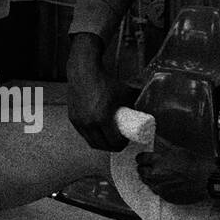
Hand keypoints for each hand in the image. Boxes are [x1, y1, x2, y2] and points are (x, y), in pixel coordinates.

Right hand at [67, 36, 126, 150]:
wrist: (84, 72)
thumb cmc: (105, 81)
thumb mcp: (125, 92)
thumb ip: (135, 101)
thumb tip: (146, 109)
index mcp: (102, 118)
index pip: (114, 141)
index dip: (122, 144)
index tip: (126, 140)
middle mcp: (89, 123)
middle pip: (102, 145)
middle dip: (112, 147)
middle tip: (119, 143)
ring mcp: (79, 122)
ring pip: (91, 142)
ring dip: (101, 144)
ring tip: (109, 140)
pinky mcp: (73, 119)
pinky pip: (83, 134)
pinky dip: (91, 137)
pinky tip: (97, 134)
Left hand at [135, 136, 211, 203]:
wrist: (204, 178)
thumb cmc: (193, 163)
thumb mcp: (176, 149)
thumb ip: (161, 144)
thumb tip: (154, 138)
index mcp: (157, 161)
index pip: (140, 158)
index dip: (143, 158)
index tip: (145, 158)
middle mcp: (155, 175)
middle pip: (140, 171)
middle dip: (144, 168)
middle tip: (151, 166)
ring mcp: (159, 187)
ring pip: (147, 182)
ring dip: (151, 178)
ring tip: (161, 174)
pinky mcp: (165, 196)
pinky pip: (157, 191)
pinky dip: (160, 187)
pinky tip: (168, 182)